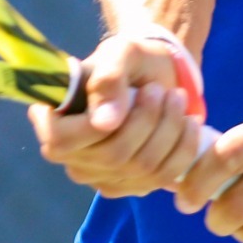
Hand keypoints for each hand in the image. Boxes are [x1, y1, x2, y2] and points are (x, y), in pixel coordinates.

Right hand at [27, 33, 204, 197]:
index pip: (62, 142)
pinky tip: (188, 123)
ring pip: (143, 166)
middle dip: (147, 119)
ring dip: (169, 128)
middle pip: (113, 155)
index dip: (96, 125)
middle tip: (160, 90)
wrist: (155, 75)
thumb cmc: (129, 62)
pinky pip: (165, 176)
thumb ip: (109, 80)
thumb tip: (105, 123)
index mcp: (55, 125)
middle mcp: (73, 160)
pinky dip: (183, 146)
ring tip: (176, 98)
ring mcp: (103, 179)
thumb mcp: (120, 54)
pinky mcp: (134, 187)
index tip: (132, 91)